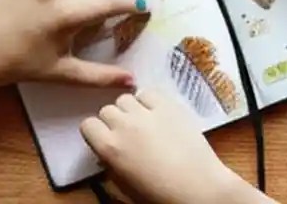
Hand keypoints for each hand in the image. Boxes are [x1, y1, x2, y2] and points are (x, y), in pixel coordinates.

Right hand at [80, 90, 269, 203]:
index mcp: (109, 148)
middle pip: (107, 110)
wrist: (198, 189)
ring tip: (142, 123)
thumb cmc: (161, 195)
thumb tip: (106, 154)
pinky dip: (149, 100)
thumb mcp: (124, 187)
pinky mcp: (169, 106)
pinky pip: (149, 92)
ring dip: (130, 109)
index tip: (104, 138)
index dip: (96, 132)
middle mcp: (124, 126)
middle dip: (114, 121)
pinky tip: (156, 113)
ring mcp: (147, 113)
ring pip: (126, 98)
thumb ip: (110, 165)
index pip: (88, 125)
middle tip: (127, 133)